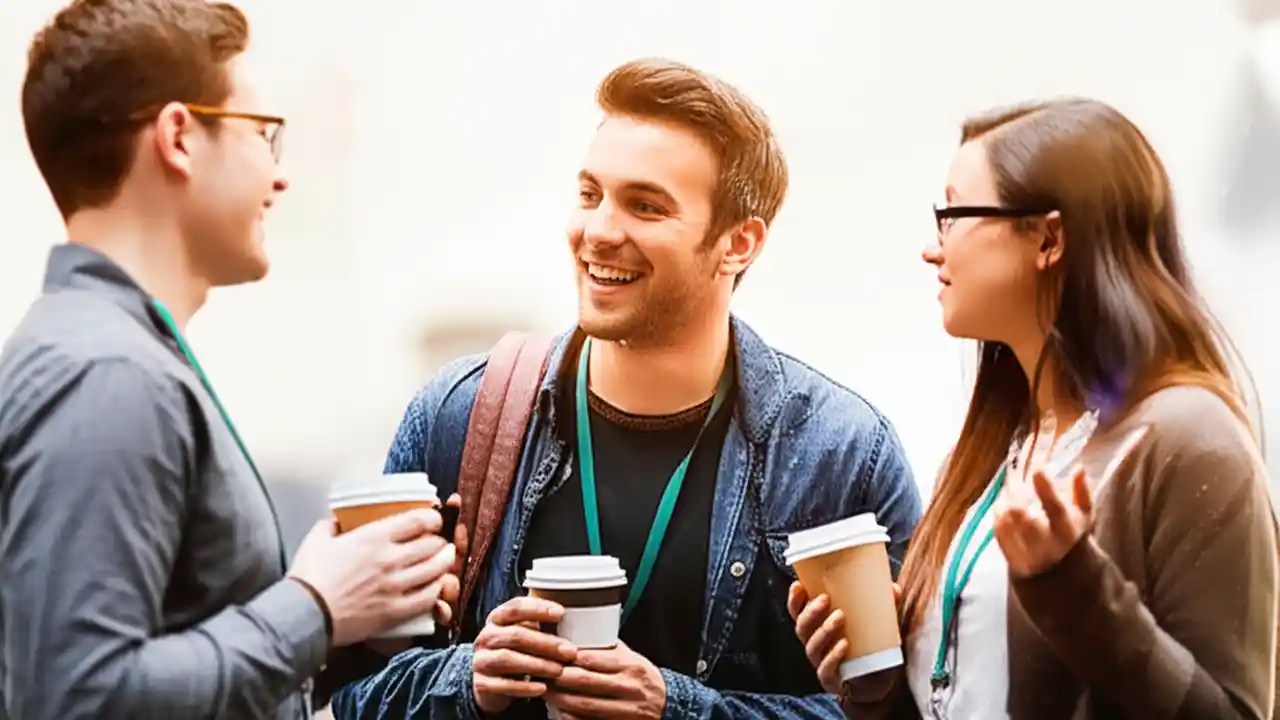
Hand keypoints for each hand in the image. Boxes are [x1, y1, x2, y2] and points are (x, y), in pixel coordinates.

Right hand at [288, 508, 457, 646]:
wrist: (303, 615)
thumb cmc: (309, 577)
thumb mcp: (317, 539)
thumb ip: (331, 525)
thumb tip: (337, 522)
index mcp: (373, 538)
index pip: (418, 520)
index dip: (433, 518)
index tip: (433, 520)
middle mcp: (390, 559)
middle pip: (432, 544)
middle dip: (439, 540)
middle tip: (438, 541)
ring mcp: (395, 586)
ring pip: (436, 570)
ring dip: (445, 562)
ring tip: (445, 559)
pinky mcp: (394, 611)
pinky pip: (428, 598)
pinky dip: (437, 589)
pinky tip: (436, 586)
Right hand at [472, 597, 577, 714]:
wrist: (488, 681)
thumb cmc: (514, 651)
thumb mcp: (522, 634)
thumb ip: (538, 626)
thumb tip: (572, 621)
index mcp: (497, 619)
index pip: (515, 608)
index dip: (538, 608)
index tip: (561, 612)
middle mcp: (486, 637)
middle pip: (516, 635)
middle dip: (546, 643)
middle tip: (570, 651)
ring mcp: (481, 660)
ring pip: (508, 659)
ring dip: (537, 664)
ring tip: (559, 670)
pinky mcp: (482, 683)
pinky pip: (502, 685)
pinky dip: (524, 687)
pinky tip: (542, 688)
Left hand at [543, 641, 665, 718]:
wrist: (666, 703)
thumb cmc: (643, 676)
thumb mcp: (631, 657)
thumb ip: (608, 647)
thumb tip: (580, 630)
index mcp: (629, 664)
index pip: (593, 659)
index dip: (568, 657)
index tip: (551, 653)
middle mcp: (627, 685)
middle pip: (585, 681)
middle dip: (559, 678)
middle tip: (541, 672)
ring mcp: (624, 708)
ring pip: (585, 704)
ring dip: (561, 698)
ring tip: (545, 690)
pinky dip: (572, 717)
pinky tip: (560, 711)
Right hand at [788, 581, 900, 693]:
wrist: (878, 686)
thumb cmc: (869, 649)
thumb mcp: (874, 625)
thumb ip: (882, 607)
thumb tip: (894, 589)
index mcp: (818, 629)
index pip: (798, 614)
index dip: (794, 600)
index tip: (798, 585)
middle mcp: (815, 646)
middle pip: (802, 628)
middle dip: (810, 612)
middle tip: (825, 599)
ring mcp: (821, 664)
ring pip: (812, 647)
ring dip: (824, 630)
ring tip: (839, 616)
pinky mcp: (832, 681)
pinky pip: (826, 670)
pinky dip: (833, 657)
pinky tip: (844, 645)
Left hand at [993, 467, 1092, 576]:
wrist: (1055, 573)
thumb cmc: (1071, 537)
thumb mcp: (1085, 517)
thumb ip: (1082, 493)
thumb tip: (1078, 469)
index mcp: (1066, 532)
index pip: (1056, 510)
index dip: (1046, 490)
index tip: (1038, 470)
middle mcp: (1043, 544)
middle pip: (1020, 513)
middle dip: (1016, 489)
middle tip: (1016, 470)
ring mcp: (1022, 551)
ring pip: (1004, 517)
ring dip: (1006, 496)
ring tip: (1012, 482)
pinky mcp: (1007, 553)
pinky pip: (997, 526)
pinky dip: (999, 509)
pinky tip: (1005, 499)